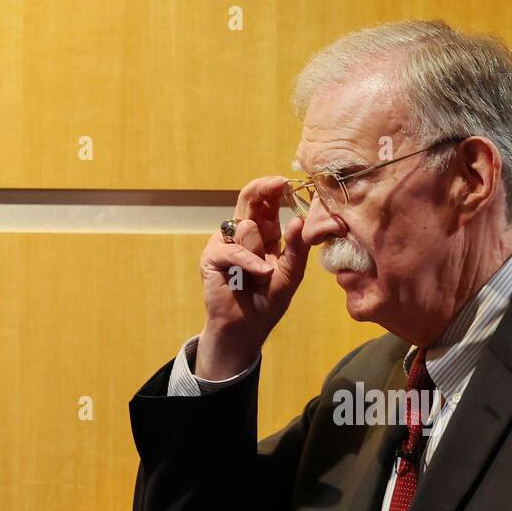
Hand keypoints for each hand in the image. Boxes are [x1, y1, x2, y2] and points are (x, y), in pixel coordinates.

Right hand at [196, 176, 310, 379]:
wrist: (246, 328)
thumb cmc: (268, 301)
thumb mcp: (290, 274)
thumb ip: (296, 248)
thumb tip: (298, 220)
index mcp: (264, 234)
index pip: (267, 203)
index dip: (275, 190)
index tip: (289, 182)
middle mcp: (243, 234)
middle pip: (248, 198)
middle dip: (263, 189)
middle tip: (279, 183)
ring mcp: (226, 243)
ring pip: (246, 228)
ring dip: (260, 251)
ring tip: (264, 275)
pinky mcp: (212, 257)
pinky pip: (234, 251)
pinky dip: (250, 263)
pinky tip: (261, 274)